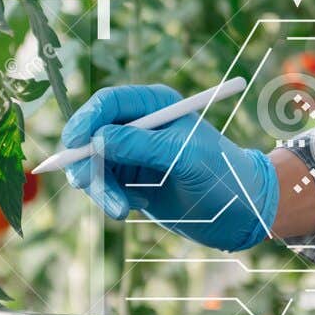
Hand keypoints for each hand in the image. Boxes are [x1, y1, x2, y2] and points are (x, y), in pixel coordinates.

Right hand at [62, 84, 277, 251]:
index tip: (74, 144)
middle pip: (92, 134)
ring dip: (101, 189)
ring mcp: (133, 154)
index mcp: (155, 105)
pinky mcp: (131, 181)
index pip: (109, 103)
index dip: (86, 120)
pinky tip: (135, 206)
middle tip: (86, 184)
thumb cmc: (222, 174)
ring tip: (122, 210)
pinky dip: (110, 198)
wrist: (240, 211)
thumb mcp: (184, 156)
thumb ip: (141, 145)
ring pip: (93, 165)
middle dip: (87, 161)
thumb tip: (97, 139)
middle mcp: (139, 126)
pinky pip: (103, 186)